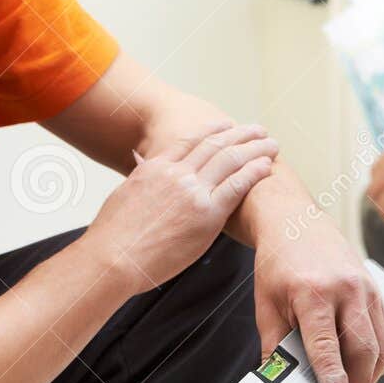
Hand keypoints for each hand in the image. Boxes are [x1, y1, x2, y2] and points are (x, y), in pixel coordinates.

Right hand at [79, 122, 277, 293]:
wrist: (112, 257)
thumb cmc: (113, 237)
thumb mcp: (124, 196)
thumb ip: (141, 182)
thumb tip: (141, 174)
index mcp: (155, 168)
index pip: (190, 141)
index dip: (212, 131)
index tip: (226, 126)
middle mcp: (176, 173)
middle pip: (215, 145)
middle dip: (240, 135)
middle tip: (257, 130)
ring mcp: (193, 191)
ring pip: (230, 160)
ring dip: (254, 149)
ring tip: (271, 144)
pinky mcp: (206, 213)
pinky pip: (236, 186)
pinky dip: (253, 173)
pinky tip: (266, 166)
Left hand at [253, 224, 383, 382]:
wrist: (294, 220)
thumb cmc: (278, 263)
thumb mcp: (266, 305)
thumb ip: (275, 346)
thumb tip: (281, 382)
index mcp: (313, 293)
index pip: (327, 348)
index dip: (333, 381)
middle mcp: (346, 289)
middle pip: (363, 350)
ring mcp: (366, 288)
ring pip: (382, 344)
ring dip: (371, 372)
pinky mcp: (376, 289)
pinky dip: (380, 353)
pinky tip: (365, 364)